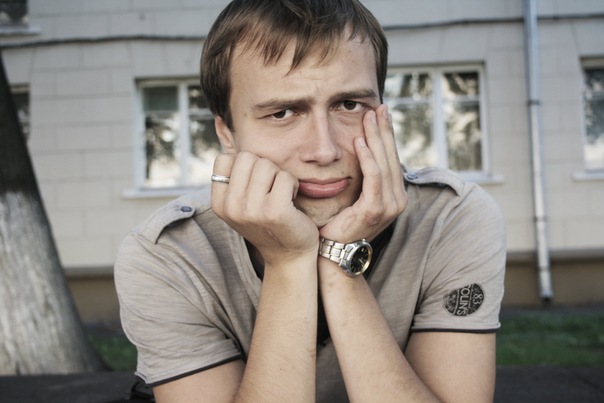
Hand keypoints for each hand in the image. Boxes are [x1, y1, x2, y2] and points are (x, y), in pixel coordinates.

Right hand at [211, 152, 319, 265]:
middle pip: (247, 157)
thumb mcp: (242, 201)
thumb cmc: (268, 221)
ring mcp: (251, 210)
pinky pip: (285, 176)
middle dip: (264, 168)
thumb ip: (234, 177)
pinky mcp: (275, 211)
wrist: (289, 255)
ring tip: (281, 195)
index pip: (224, 158)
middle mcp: (230, 207)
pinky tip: (292, 201)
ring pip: (266, 164)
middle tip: (271, 189)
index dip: (245, 165)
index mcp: (218, 203)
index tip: (254, 186)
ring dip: (279, 176)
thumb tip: (225, 130)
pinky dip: (293, 185)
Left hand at [320, 104, 406, 242]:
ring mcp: (389, 206)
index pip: (391, 158)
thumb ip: (360, 176)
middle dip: (384, 130)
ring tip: (369, 118)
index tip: (379, 113)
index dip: (386, 134)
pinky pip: (374, 178)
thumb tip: (356, 150)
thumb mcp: (353, 195)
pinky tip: (359, 142)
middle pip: (391, 156)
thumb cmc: (338, 223)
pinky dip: (368, 159)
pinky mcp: (376, 210)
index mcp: (393, 194)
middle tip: (378, 107)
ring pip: (384, 164)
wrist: (332, 252)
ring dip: (376, 138)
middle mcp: (397, 199)